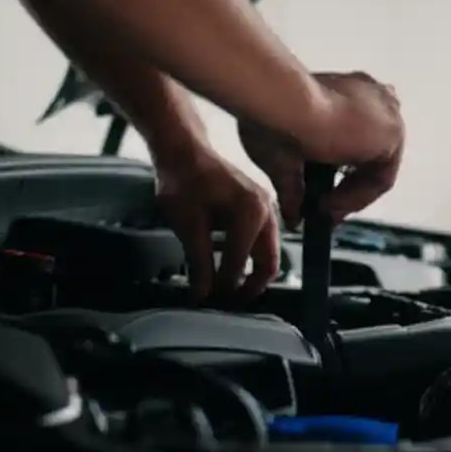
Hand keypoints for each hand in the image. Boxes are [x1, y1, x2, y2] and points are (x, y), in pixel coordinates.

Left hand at [153, 143, 279, 301]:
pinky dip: (246, 255)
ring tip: (224, 287)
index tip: (206, 302)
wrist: (182, 149)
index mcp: (251, 214)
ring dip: (248, 272)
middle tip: (226, 303)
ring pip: (266, 253)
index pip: (240, 264)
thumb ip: (200, 263)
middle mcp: (266, 210)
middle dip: (248, 287)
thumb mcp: (187, 225)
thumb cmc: (183, 179)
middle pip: (268, 263)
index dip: (223, 288)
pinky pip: (260, 239)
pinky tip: (224, 261)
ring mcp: (266, 207)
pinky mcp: (258, 205)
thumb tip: (203, 294)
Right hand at [239, 71, 403, 227]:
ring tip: (323, 211)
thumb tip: (291, 216)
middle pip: (369, 155)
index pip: (356, 138)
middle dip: (346, 187)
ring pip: (376, 169)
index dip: (339, 175)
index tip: (319, 198)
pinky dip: (357, 197)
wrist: (282, 105)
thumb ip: (293, 185)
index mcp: (350, 91)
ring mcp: (387, 112)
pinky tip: (330, 206)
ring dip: (350, 195)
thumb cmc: (272, 115)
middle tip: (323, 210)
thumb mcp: (282, 156)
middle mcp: (374, 97)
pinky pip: (381, 179)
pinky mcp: (393, 134)